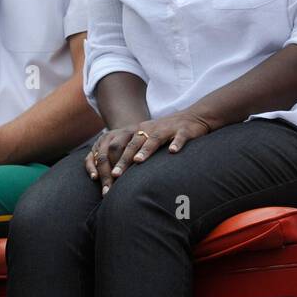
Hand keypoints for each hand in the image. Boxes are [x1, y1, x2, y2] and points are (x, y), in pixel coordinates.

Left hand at [84, 112, 212, 194]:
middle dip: (123, 160)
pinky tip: (173, 151)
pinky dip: (176, 143)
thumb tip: (111, 176)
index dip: (110, 161)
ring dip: (145, 150)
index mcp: (136, 131)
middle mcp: (149, 128)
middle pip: (132, 143)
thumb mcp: (145, 139)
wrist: (192, 118)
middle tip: (115, 176)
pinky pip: (179, 137)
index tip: (104, 179)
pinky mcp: (184, 130)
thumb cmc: (164, 134)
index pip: (118, 145)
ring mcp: (166, 128)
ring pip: (153, 138)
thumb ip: (130, 153)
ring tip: (138, 161)